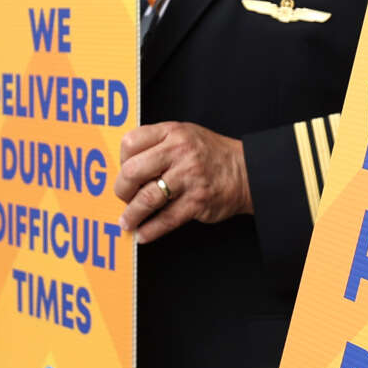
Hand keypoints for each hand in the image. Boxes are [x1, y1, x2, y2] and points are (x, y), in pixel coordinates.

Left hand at [115, 121, 249, 245]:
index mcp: (172, 132)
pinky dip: (150, 230)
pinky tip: (143, 234)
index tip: (124, 173)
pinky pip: (166, 219)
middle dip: (122, 190)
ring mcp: (189, 177)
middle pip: (132, 172)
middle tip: (123, 199)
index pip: (130, 143)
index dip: (121, 161)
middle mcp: (179, 152)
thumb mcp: (184, 135)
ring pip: (147, 199)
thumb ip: (157, 144)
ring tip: (127, 222)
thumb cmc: (210, 154)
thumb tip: (126, 170)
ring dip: (132, 215)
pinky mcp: (197, 201)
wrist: (246, 171)